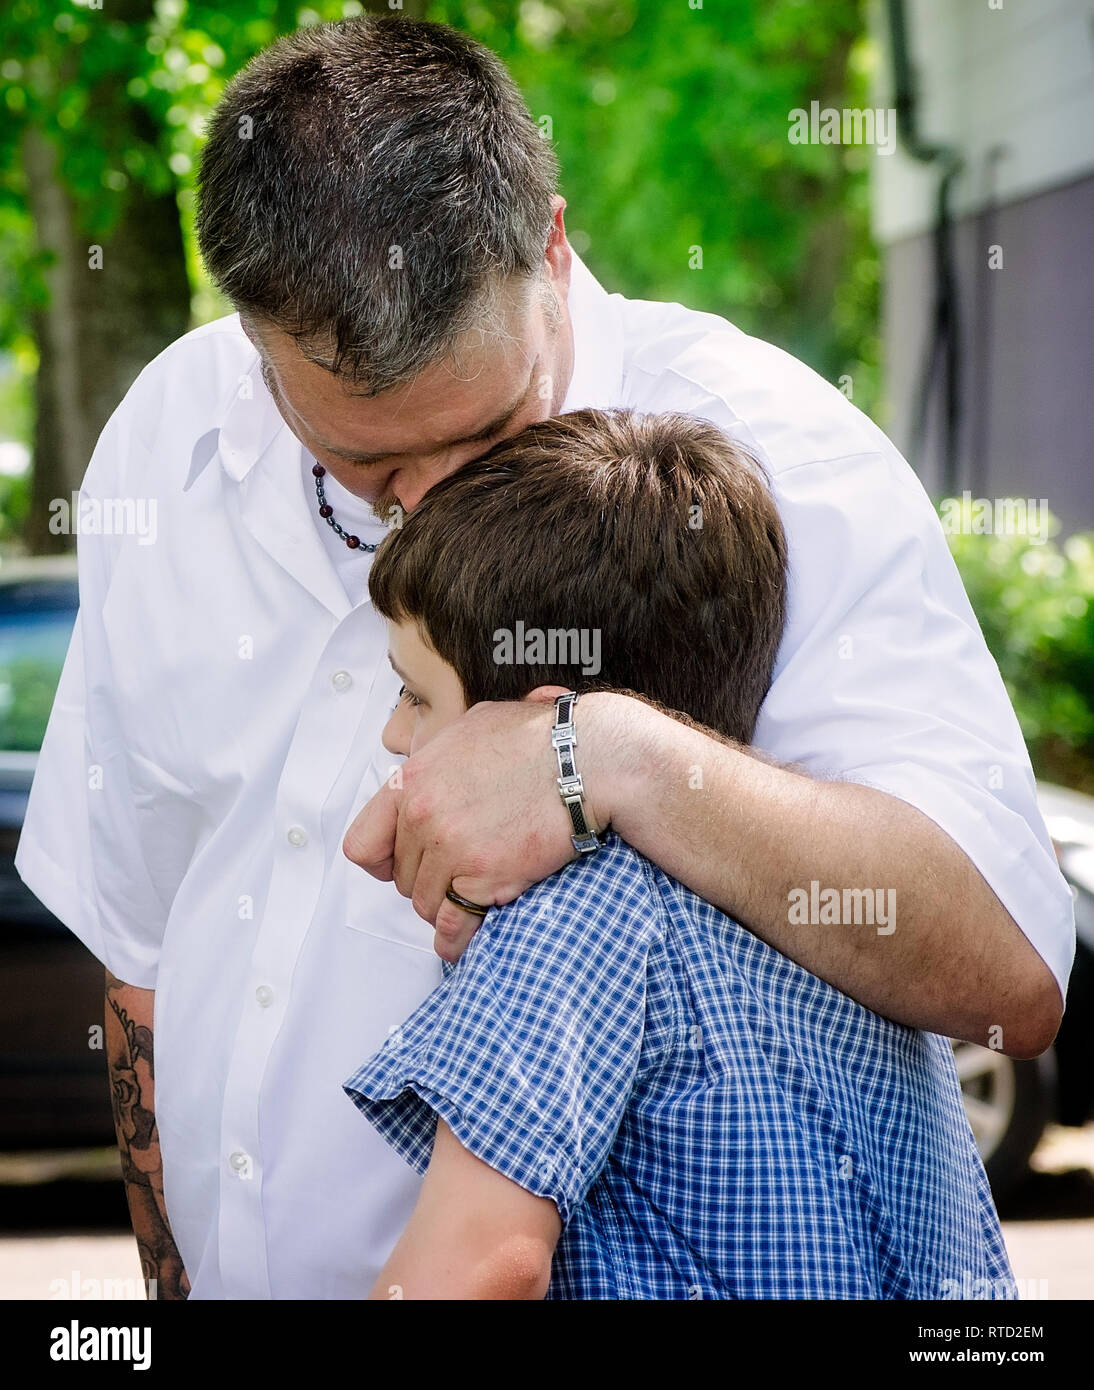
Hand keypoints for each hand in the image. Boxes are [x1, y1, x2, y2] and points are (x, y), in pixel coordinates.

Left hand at [342, 691, 619, 960]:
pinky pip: (453, 924)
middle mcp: (422, 815)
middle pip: (402, 877)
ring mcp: (451, 848)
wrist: (586, 759)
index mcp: (413, 780)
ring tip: (473, 895)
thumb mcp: (472, 728)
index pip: (362, 843)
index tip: (400, 864)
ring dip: (447, 904)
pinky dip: (455, 939)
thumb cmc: (540, 738)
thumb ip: (442, 755)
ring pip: (425, 903)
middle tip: (460, 872)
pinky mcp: (484, 877)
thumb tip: (437, 766)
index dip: (384, 860)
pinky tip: (460, 942)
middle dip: (428, 879)